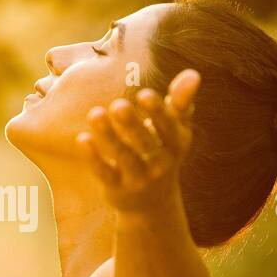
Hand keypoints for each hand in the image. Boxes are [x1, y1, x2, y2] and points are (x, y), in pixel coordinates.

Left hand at [76, 69, 199, 211]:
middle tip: (118, 105)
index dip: (158, 112)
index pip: (169, 127)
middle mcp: (160, 163)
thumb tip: (193, 73)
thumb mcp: (176, 130)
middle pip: (146, 142)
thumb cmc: (162, 151)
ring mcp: (139, 178)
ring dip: (109, 136)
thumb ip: (181, 102)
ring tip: (95, 114)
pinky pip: (105, 173)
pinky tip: (82, 139)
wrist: (152, 203)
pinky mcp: (117, 189)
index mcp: (176, 144)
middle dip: (132, 124)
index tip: (144, 94)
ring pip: (124, 157)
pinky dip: (94, 158)